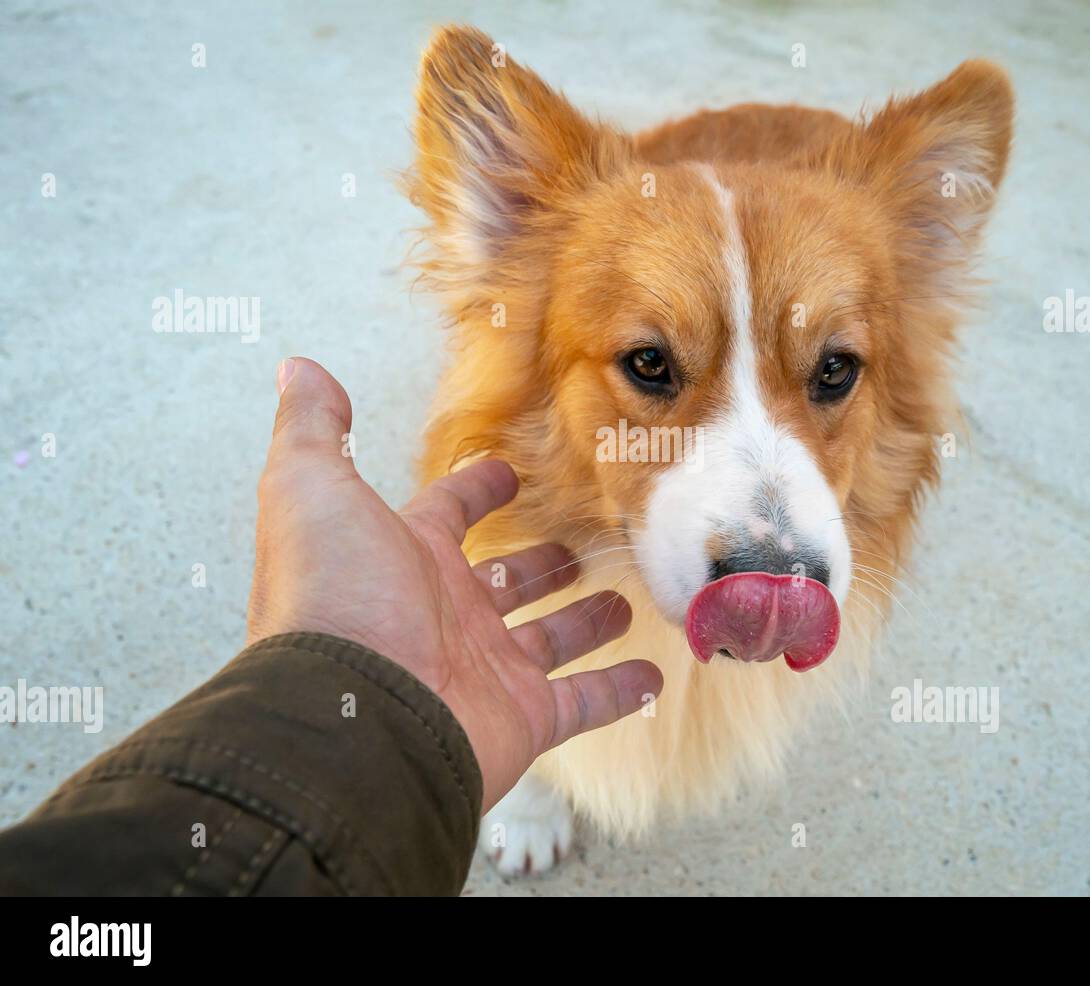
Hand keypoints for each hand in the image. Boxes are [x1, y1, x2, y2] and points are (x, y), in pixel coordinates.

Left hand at [246, 357, 662, 808]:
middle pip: (507, 582)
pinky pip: (584, 702)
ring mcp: (488, 670)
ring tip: (623, 605)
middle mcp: (447, 615)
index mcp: (406, 559)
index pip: (446, 515)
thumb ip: (314, 428)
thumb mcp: (312, 489)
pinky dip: (620, 690)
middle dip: (541, 563)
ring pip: (550, 641)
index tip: (506, 473)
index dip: (474, 491)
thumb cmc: (334, 597)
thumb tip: (300, 368)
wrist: (352, 717)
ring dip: (584, 623)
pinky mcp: (524, 718)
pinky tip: (654, 675)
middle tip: (577, 548)